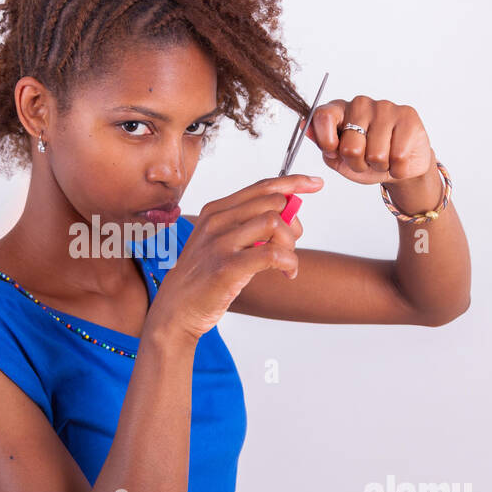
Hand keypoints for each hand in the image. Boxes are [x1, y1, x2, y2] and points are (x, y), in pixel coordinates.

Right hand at [145, 174, 324, 341]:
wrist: (176, 309)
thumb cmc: (203, 277)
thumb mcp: (219, 242)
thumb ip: (247, 225)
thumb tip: (289, 213)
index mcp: (215, 211)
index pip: (261, 186)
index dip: (292, 182)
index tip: (314, 183)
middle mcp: (216, 221)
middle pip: (272, 202)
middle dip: (293, 223)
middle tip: (290, 246)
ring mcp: (220, 244)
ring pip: (274, 223)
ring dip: (291, 243)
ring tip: (287, 262)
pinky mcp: (227, 267)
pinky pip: (273, 254)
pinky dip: (289, 262)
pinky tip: (288, 273)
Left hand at [303, 96, 433, 184]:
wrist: (398, 166)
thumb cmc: (365, 160)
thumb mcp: (338, 159)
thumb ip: (322, 144)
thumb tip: (304, 125)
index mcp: (339, 109)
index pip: (323, 116)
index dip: (327, 142)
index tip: (333, 152)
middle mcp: (360, 103)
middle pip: (351, 146)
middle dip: (357, 163)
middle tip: (364, 159)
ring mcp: (385, 107)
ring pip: (376, 154)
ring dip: (377, 166)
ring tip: (382, 158)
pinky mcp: (407, 116)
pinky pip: (397, 156)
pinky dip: (396, 168)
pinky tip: (397, 158)